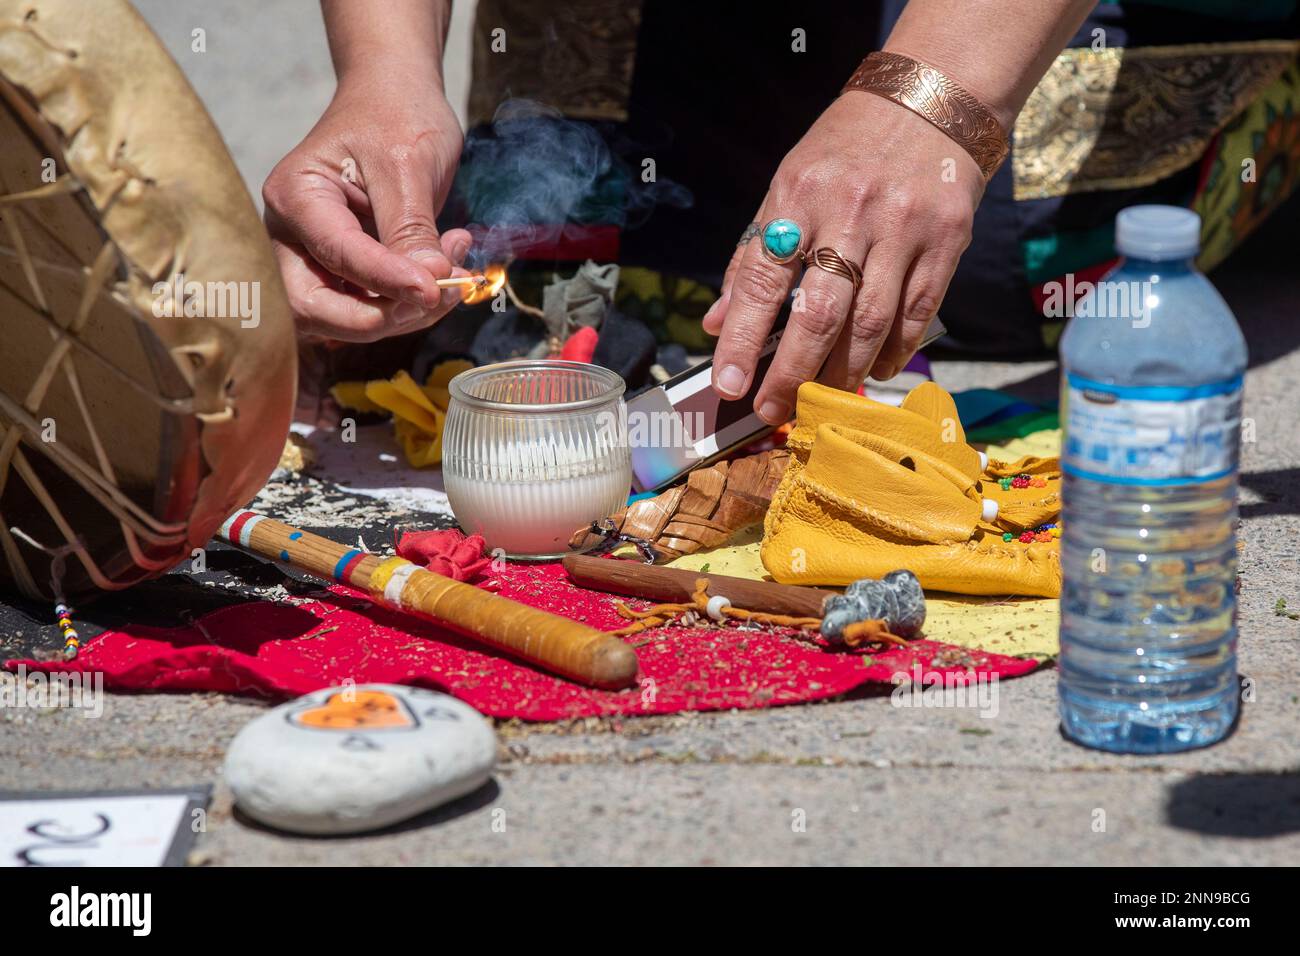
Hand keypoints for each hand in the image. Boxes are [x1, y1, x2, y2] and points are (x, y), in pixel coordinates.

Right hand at [262, 66, 472, 341]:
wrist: (395, 98)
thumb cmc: (394, 115)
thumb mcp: (407, 164)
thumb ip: (410, 229)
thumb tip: (425, 290)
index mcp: (296, 198)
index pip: (336, 255)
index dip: (386, 281)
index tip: (434, 288)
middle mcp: (293, 235)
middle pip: (317, 308)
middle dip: (383, 315)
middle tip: (439, 293)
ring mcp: (315, 257)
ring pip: (348, 318)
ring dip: (407, 311)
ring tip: (455, 268)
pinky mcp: (344, 273)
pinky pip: (372, 307)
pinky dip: (412, 302)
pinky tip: (447, 266)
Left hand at [704, 92, 983, 422]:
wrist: (930, 102)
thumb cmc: (845, 152)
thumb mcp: (787, 184)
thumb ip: (751, 255)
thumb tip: (717, 322)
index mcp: (799, 195)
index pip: (762, 280)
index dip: (742, 339)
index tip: (729, 385)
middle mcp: (850, 212)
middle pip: (818, 314)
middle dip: (792, 374)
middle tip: (776, 410)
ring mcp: (903, 229)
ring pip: (870, 323)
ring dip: (842, 373)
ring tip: (822, 399)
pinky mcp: (947, 241)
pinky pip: (916, 314)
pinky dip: (892, 352)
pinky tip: (874, 370)